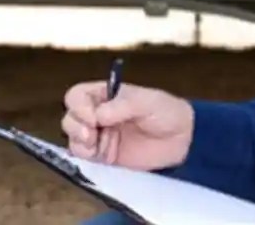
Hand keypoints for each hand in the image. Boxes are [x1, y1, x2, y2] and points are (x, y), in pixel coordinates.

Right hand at [61, 80, 193, 170]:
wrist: (183, 139)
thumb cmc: (166, 112)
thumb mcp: (146, 101)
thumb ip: (121, 106)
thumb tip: (97, 115)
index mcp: (105, 96)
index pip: (78, 96)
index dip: (78, 106)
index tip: (92, 117)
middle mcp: (98, 115)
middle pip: (71, 118)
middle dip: (75, 126)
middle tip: (92, 134)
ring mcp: (100, 137)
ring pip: (74, 139)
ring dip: (78, 142)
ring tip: (95, 145)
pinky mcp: (106, 158)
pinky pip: (85, 158)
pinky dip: (85, 158)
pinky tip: (97, 156)